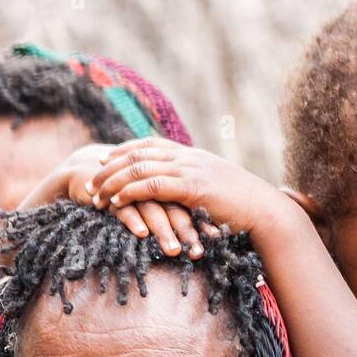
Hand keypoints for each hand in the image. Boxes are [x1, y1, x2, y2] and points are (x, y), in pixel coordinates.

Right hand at [15, 140, 218, 259]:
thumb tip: (200, 231)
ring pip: (152, 208)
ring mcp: (130, 185)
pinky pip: (123, 206)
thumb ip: (172, 209)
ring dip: (164, 230)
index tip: (216, 240)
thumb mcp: (151, 198)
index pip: (190, 201)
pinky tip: (141, 234)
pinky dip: (132, 220)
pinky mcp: (109, 191)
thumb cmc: (125, 191)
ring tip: (174, 251)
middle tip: (200, 251)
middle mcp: (151, 181)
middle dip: (188, 230)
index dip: (203, 220)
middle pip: (175, 205)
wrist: (84, 170)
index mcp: (165, 179)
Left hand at [86, 139, 285, 255]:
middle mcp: (187, 157)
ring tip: (95, 196)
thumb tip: (182, 196)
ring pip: (139, 168)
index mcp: (191, 155)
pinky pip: (152, 186)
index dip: (123, 151)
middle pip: (137, 153)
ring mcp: (189, 169)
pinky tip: (116, 202)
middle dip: (109, 167)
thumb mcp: (215, 190)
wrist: (266, 211)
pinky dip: (130, 192)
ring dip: (113, 182)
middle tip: (90, 183)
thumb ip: (195, 186)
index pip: (148, 145)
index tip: (103, 161)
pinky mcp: (191, 187)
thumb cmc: (243, 208)